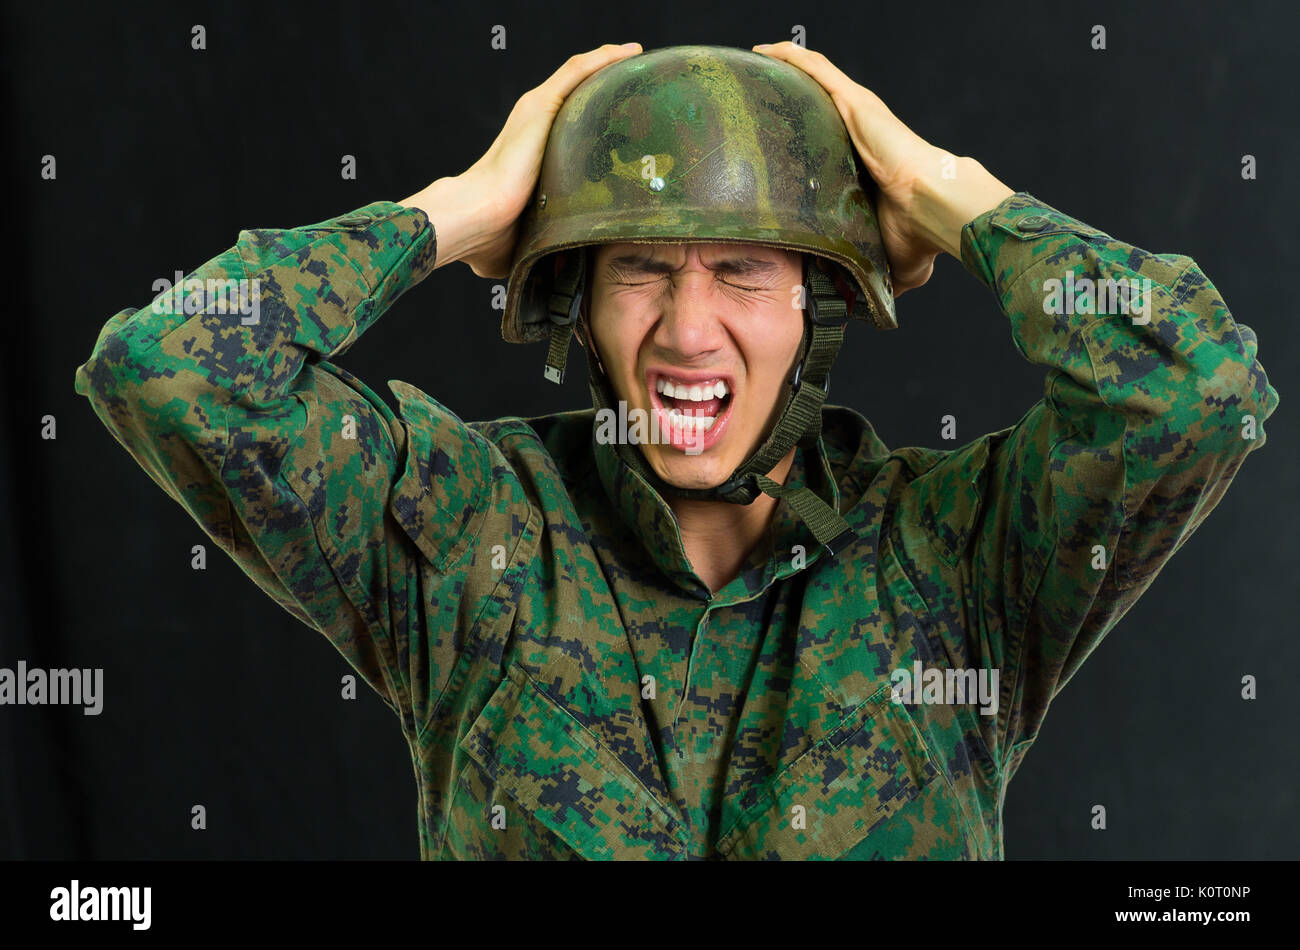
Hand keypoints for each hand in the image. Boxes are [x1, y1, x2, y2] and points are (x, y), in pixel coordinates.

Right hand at [404, 42, 642, 276]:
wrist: (472, 220)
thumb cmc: (488, 238)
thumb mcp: (527, 241)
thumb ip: (545, 246)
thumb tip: (561, 272)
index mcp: (529, 155)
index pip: (567, 128)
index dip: (591, 121)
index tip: (619, 123)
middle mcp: (532, 127)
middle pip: (577, 95)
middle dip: (605, 86)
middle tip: (638, 82)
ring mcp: (536, 114)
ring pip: (579, 76)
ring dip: (608, 63)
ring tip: (637, 56)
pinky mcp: (539, 107)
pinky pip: (577, 73)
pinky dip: (603, 59)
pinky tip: (629, 52)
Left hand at [752, 42, 1012, 294]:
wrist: (936, 211)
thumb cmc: (920, 233)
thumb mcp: (889, 261)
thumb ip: (872, 276)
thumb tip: (860, 306)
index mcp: (864, 164)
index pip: (827, 143)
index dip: (804, 137)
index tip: (777, 143)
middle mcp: (860, 133)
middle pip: (817, 105)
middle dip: (789, 97)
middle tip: (754, 97)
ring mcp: (858, 114)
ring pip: (816, 80)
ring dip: (787, 67)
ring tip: (756, 60)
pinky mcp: (856, 102)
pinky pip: (819, 71)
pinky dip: (793, 58)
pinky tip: (768, 50)